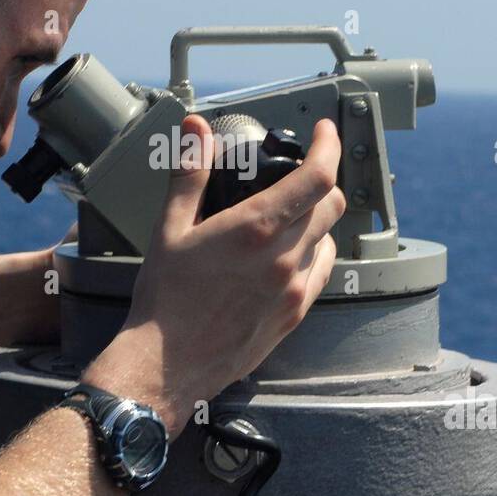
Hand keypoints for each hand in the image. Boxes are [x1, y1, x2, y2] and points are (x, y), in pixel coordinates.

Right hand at [83, 115, 345, 433]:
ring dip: (317, 220)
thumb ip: (190, 174)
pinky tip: (286, 255)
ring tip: (287, 217)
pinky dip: (312, 253)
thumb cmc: (164, 300)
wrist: (166, 365)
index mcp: (255, 229)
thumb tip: (196, 130)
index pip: (317, 176)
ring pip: (328, 238)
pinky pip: (320, 272)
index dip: (330, 145)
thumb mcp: (170, 228)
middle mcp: (283, 258)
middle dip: (321, 180)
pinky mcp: (294, 315)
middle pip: (332, 204)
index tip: (325, 132)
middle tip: (299, 174)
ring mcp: (293, 290)